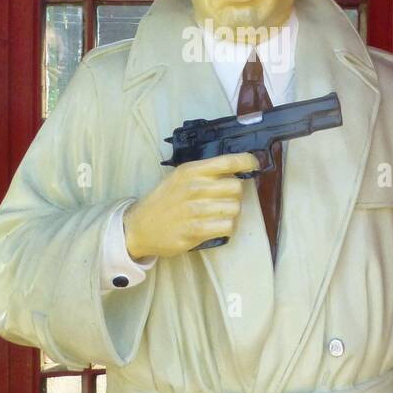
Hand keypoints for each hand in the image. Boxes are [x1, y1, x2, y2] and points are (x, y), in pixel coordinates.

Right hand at [123, 153, 258, 258]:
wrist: (139, 227)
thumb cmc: (163, 201)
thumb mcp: (179, 178)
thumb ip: (204, 173)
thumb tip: (236, 170)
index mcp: (191, 170)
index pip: (228, 161)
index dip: (247, 162)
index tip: (253, 165)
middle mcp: (194, 188)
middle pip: (237, 188)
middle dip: (235, 195)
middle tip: (224, 200)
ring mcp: (195, 210)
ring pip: (234, 209)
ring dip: (230, 213)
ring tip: (217, 215)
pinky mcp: (195, 231)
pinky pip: (227, 227)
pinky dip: (226, 227)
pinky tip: (215, 226)